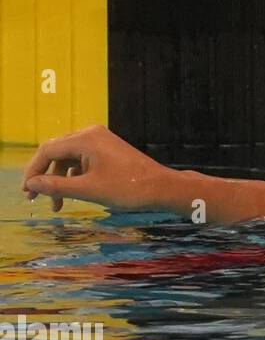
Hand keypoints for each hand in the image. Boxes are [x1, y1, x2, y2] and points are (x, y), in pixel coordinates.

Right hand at [21, 124, 177, 212]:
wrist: (162, 187)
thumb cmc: (128, 188)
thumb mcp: (88, 190)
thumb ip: (56, 186)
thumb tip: (31, 185)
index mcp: (85, 138)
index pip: (47, 150)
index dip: (33, 172)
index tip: (27, 193)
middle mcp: (91, 134)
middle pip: (56, 153)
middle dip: (46, 177)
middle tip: (36, 199)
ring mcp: (101, 141)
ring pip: (69, 159)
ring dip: (60, 180)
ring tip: (58, 205)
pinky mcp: (108, 150)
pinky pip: (82, 161)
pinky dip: (74, 177)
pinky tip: (75, 193)